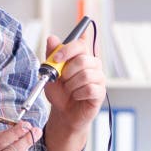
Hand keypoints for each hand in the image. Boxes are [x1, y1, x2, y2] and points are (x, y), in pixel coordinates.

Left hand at [42, 31, 105, 150]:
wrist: (62, 112)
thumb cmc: (59, 91)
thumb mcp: (50, 73)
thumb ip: (51, 56)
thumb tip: (52, 38)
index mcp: (81, 57)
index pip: (80, 44)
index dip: (67, 50)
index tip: (55, 59)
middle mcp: (93, 64)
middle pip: (83, 59)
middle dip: (67, 71)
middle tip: (62, 80)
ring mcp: (98, 78)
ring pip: (85, 75)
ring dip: (71, 85)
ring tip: (69, 90)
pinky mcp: (100, 92)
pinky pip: (90, 89)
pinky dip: (78, 94)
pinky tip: (76, 96)